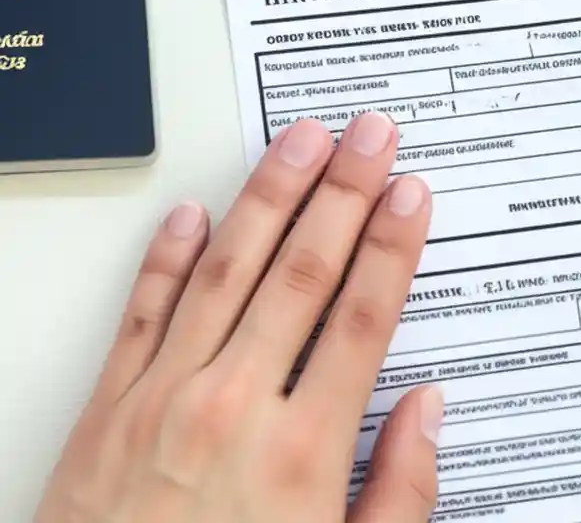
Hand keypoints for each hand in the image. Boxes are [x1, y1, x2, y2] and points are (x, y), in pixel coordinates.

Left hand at [34, 113, 441, 522]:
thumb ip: (400, 491)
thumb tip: (427, 412)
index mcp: (304, 451)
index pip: (362, 318)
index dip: (392, 246)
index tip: (411, 197)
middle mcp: (233, 408)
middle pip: (302, 274)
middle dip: (343, 193)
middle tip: (369, 138)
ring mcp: (163, 399)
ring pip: (227, 271)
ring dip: (268, 198)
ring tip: (297, 144)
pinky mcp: (107, 407)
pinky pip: (143, 312)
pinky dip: (169, 257)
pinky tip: (194, 213)